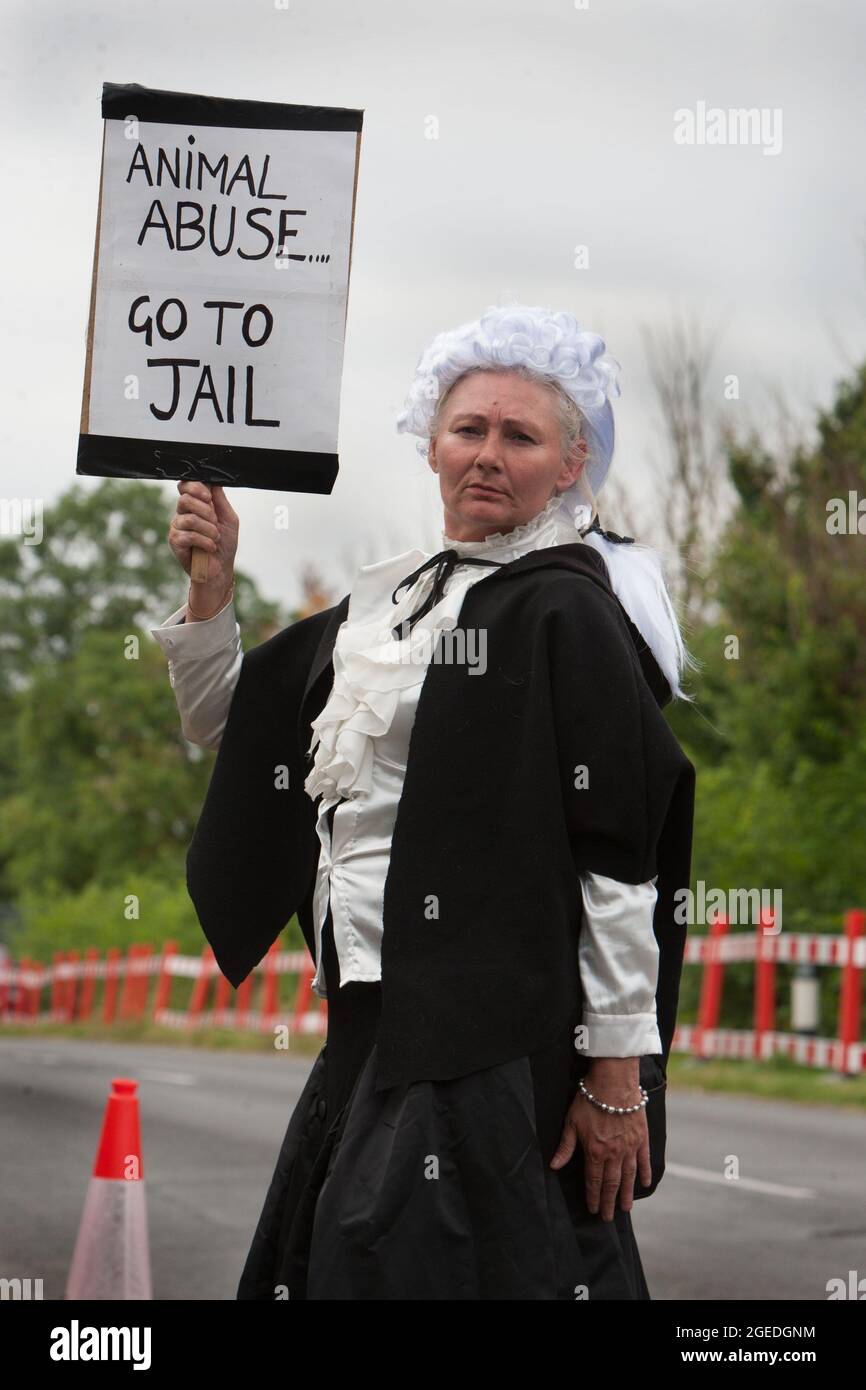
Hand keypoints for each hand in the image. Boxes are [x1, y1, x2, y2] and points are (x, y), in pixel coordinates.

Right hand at [168, 482, 238, 617]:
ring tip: (216, 538)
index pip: (186, 486)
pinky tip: (210, 547)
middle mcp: (183, 513)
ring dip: (209, 529)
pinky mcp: (175, 542)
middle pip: (185, 499)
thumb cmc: (225, 544)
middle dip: (206, 510)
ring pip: (189, 518)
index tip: (208, 496)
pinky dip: (204, 541)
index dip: (195, 487)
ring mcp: (177, 527)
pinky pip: (188, 535)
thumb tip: (214, 481)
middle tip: (215, 521)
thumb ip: (220, 500)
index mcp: (195, 505)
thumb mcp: (229, 519)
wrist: (221, 569)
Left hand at [549, 1057, 651, 1220]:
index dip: (593, 1196)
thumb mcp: (571, 1122)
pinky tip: (644, 1184)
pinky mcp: (641, 1137)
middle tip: (608, 1218)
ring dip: (626, 1194)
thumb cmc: (590, 1099)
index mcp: (595, 1152)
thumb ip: (566, 1146)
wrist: (614, 1081)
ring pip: (628, 1177)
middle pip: (611, 1183)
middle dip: (608, 1202)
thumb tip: (554, 1166)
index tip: (593, 1209)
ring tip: (625, 1209)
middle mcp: (614, 1154)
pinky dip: (644, 1173)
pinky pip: (644, 1160)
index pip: (594, 1181)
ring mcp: (630, 1147)